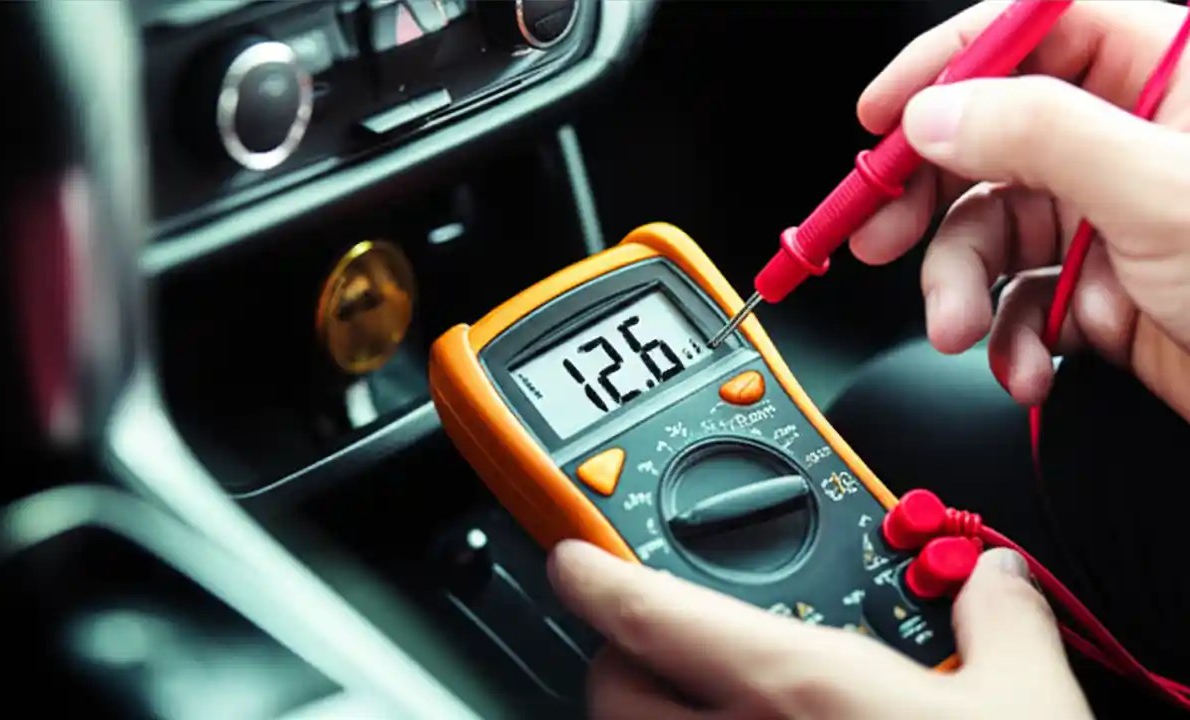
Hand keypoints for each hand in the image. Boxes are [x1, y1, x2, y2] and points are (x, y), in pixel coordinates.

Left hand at [548, 540, 1091, 718]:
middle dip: (625, 655)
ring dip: (649, 716)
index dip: (596, 578)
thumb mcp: (1024, 701)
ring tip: (697, 708)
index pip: (650, 615)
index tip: (573, 558)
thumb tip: (996, 583)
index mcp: (790, 688)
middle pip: (615, 689)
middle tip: (663, 642)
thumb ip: (998, 622)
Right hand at [849, 0, 1189, 419]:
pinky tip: (1023, 365)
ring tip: (956, 329)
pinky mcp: (1097, 288)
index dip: (945, 65)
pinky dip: (1005, 339)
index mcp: (1161, 71)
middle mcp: (1126, 136)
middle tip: (875, 233)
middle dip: (927, 196)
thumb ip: (1040, 134)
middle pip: (987, 136)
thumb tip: (939, 110)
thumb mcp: (1160, 190)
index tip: (881, 114)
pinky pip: (1017, 299)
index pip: (1029, 29)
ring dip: (959, 288)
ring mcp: (1108, 215)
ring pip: (990, 230)